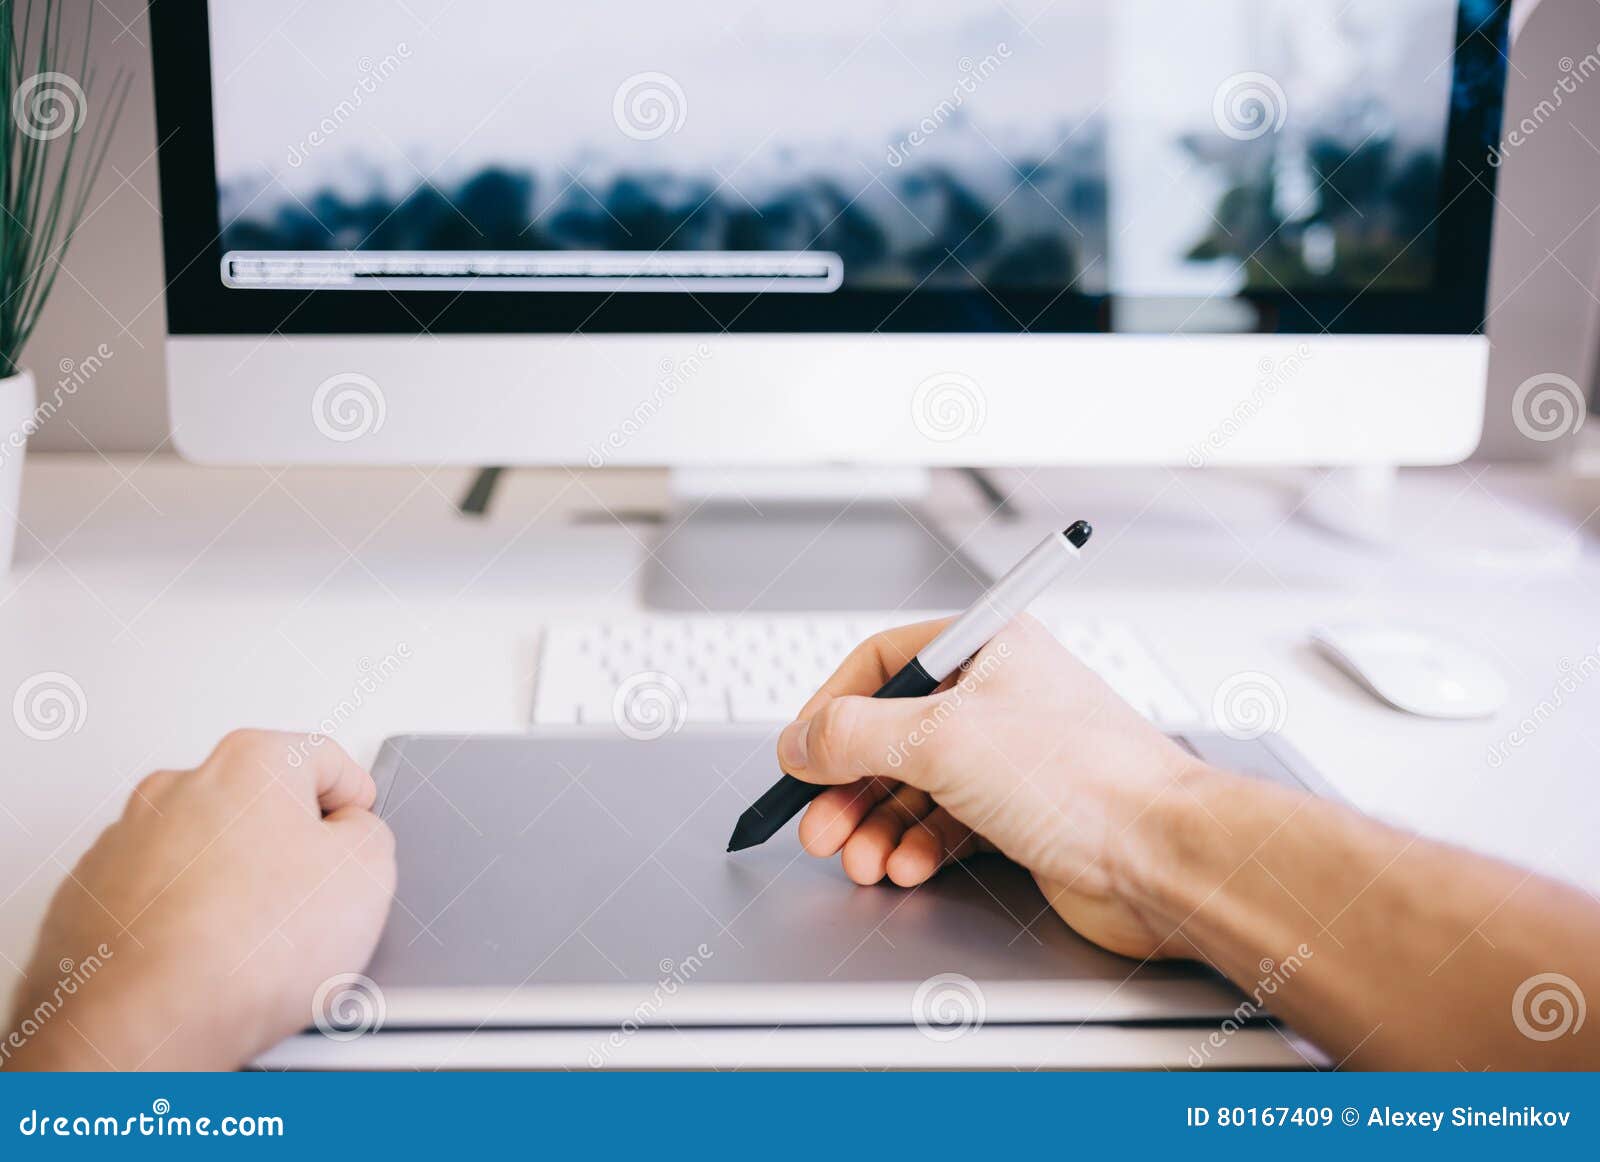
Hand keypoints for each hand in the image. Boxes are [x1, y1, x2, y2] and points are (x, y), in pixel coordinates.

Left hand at [4, 730, 395, 1070]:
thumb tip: (352, 837)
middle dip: (290, 851)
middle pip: (260, 806)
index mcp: (250, 762)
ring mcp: (125, 842)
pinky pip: (157, 899)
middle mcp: (177, 789)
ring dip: (235, 889)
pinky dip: (184, 924)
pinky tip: (207, 966)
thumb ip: (370, 832)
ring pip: (205, 854)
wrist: (142, 1024)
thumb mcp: (370, 872)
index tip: (357, 838)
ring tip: (258, 953)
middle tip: (313, 907)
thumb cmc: (241, 951)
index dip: (356, 806)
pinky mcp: (90, 899)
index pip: (327, 760)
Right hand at [778, 616, 1207, 958]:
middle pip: (890, 734)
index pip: (881, 664)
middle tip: (818, 827)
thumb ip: (852, 735)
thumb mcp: (939, 740)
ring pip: (915, 786)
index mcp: (987, 647)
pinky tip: (907, 867)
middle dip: (848, 786)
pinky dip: (917, 847)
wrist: (1162, 856)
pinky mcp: (1021, 813)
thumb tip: (798, 740)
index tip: (799, 755)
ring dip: (878, 826)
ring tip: (861, 860)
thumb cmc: (1082, 778)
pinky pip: (946, 824)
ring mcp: (1010, 757)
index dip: (830, 710)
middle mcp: (998, 696)